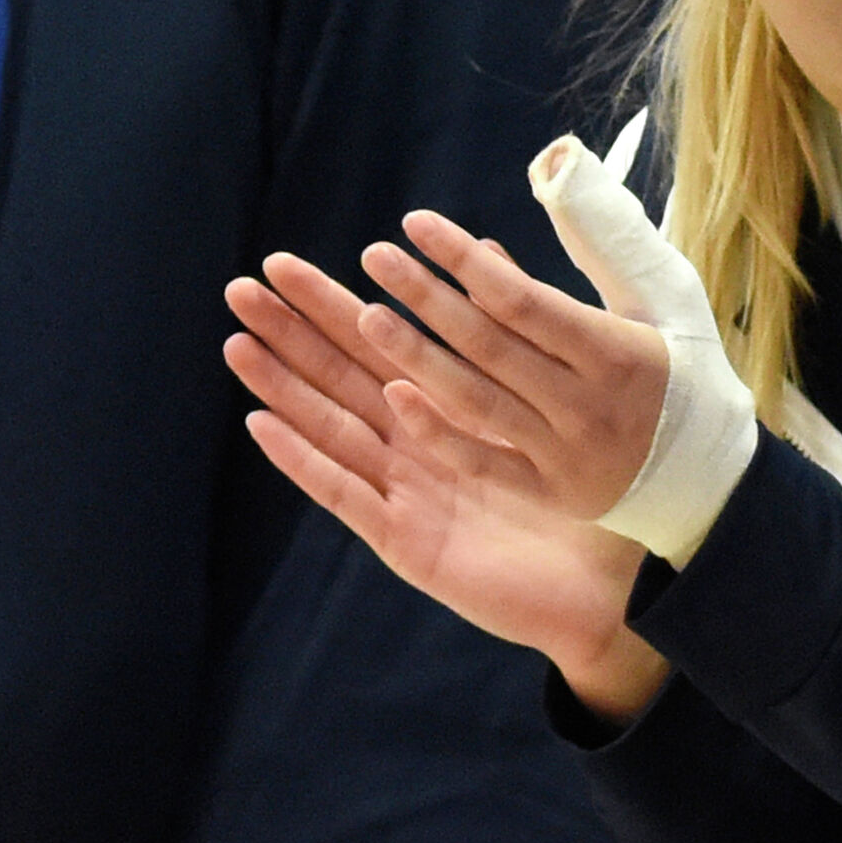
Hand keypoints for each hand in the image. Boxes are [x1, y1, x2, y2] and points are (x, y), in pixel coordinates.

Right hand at [224, 245, 668, 718]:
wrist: (604, 588)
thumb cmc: (581, 497)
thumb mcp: (544, 407)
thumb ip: (510, 338)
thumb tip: (490, 255)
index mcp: (446, 414)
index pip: (376, 347)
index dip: (328, 307)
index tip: (281, 265)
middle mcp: (414, 451)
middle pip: (339, 380)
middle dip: (290, 336)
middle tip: (240, 289)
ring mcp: (405, 495)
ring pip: (331, 430)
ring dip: (283, 389)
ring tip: (237, 344)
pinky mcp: (405, 541)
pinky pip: (347, 495)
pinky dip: (303, 460)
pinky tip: (263, 424)